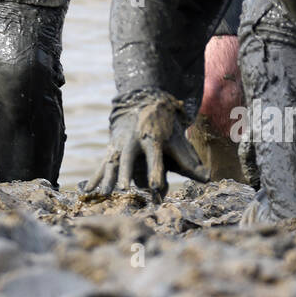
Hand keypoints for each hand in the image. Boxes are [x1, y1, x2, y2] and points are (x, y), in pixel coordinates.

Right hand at [82, 88, 210, 197]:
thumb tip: (208, 179)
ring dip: (107, 179)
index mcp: (152, 138)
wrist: (142, 101)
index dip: (156, 172)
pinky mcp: (111, 150)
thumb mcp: (178, 139)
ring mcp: (119, 144)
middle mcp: (133, 141)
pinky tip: (87, 192)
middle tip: (124, 190)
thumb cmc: (164, 125)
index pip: (155, 157)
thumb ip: (190, 161)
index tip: (157, 188)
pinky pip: (102, 165)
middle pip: (129, 159)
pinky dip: (94, 178)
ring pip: (112, 163)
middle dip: (126, 174)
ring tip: (103, 195)